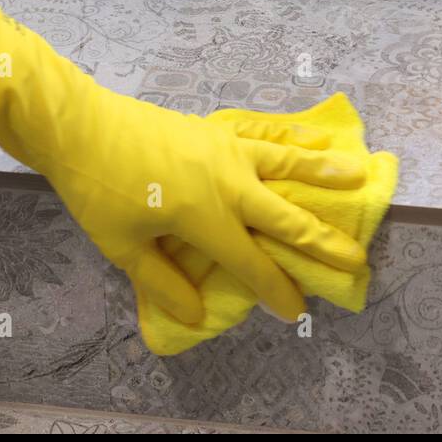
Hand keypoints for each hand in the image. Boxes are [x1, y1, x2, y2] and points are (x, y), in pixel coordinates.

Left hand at [0, 5, 368, 323]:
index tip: (298, 313)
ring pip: (287, 165)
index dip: (277, 291)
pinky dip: (295, 140)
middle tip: (358, 259)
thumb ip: (162, 283)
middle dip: (324, 242)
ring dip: (325, 173)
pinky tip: (318, 141)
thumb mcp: (121, 246)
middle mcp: (229, 182)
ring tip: (359, 175)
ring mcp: (228, 151)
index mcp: (205, 216)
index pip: (252, 262)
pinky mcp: (219, 131)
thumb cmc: (98, 189)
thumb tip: (197, 315)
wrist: (81, 126)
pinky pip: (267, 136)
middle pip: (287, 217)